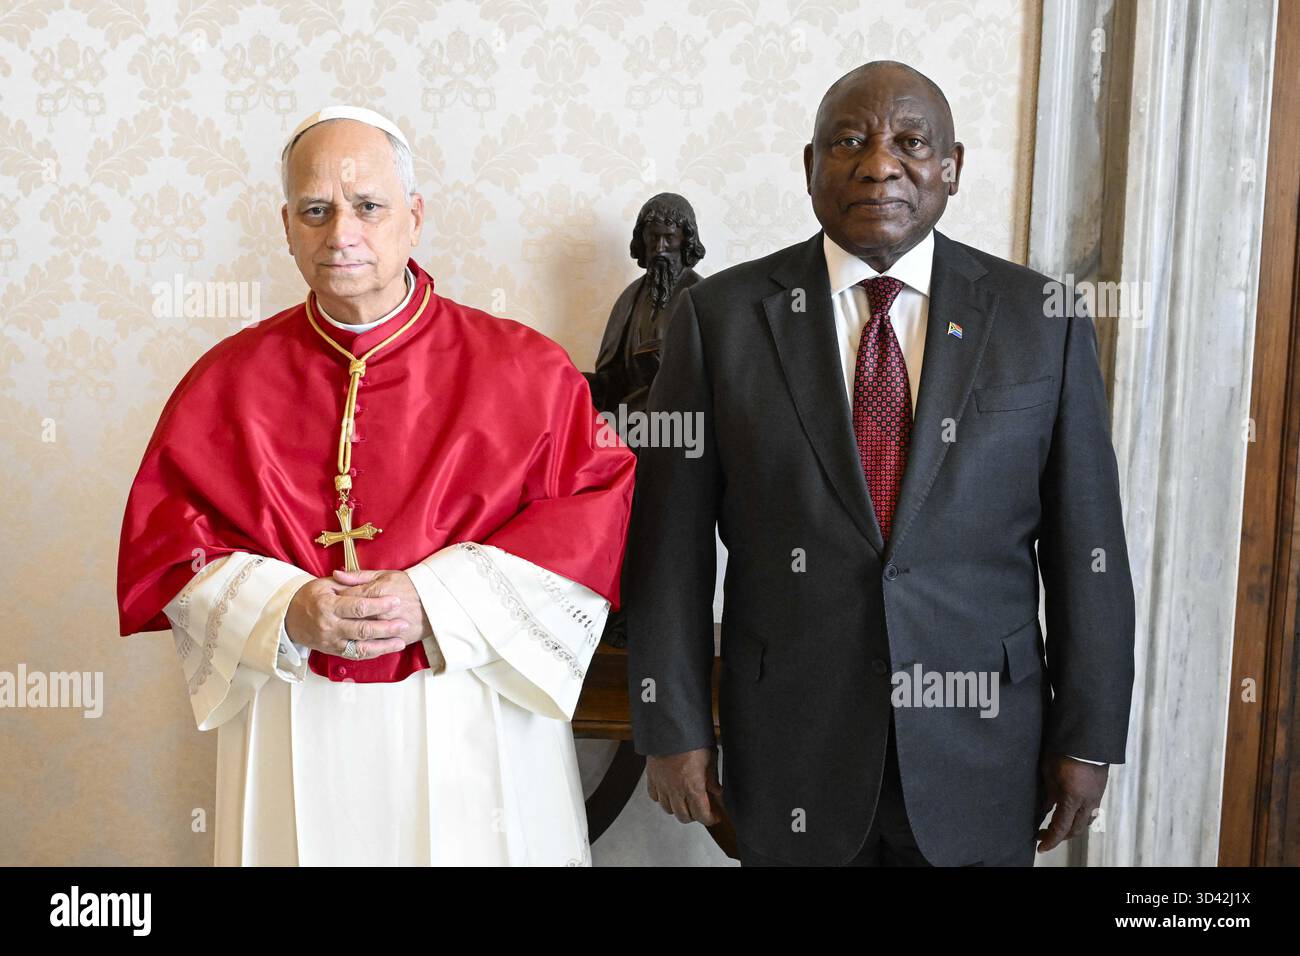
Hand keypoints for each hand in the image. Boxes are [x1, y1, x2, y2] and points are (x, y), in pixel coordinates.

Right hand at [283, 571, 414, 659]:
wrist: (288, 618)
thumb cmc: (309, 597)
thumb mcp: (324, 584)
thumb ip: (347, 582)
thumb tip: (365, 579)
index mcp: (328, 605)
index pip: (358, 606)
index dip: (379, 605)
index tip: (395, 601)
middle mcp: (330, 625)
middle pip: (362, 629)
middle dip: (386, 627)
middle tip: (404, 623)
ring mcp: (332, 641)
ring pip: (361, 647)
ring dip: (383, 645)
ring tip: (401, 642)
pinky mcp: (333, 651)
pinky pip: (356, 655)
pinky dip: (373, 653)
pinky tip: (387, 649)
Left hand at [330, 569, 432, 645]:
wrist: (436, 600)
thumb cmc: (409, 585)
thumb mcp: (385, 575)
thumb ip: (359, 576)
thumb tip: (336, 574)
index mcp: (376, 591)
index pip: (347, 597)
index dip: (335, 599)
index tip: (329, 600)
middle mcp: (380, 610)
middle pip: (351, 616)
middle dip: (339, 617)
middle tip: (331, 616)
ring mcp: (388, 626)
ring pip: (360, 634)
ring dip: (348, 633)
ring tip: (341, 629)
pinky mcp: (396, 638)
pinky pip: (375, 645)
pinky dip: (362, 645)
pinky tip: (355, 642)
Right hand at [646, 746, 722, 825]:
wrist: (671, 727)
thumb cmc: (692, 740)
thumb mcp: (710, 758)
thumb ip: (713, 778)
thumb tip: (716, 791)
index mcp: (693, 787)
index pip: (702, 815)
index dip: (710, 819)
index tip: (715, 816)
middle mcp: (676, 790)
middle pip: (684, 817)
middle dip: (695, 816)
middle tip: (701, 808)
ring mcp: (662, 785)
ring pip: (668, 809)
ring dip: (678, 808)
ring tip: (686, 800)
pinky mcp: (652, 777)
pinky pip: (654, 796)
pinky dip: (662, 798)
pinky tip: (670, 791)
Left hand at [1036, 753, 1107, 853]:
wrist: (1087, 737)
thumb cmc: (1063, 751)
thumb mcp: (1049, 772)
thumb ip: (1048, 794)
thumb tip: (1045, 809)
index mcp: (1072, 798)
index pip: (1061, 828)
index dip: (1050, 840)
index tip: (1040, 846)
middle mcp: (1087, 802)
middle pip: (1075, 830)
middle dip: (1060, 837)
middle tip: (1044, 835)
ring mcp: (1096, 797)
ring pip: (1085, 822)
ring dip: (1071, 828)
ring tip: (1057, 826)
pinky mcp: (1100, 790)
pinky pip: (1091, 811)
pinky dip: (1080, 817)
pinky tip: (1070, 813)